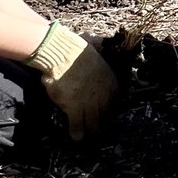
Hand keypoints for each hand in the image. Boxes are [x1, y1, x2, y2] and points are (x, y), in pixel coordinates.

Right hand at [27, 21, 120, 139]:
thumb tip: (100, 41)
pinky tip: (77, 137)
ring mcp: (89, 102)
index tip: (107, 109)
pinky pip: (77, 123)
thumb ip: (100, 49)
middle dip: (103, 120)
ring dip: (92, 128)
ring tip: (90, 134)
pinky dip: (77, 131)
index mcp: (109, 79)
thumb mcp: (95, 47)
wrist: (62, 53)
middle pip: (105, 112)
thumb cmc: (76, 48)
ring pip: (93, 120)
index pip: (115, 97)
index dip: (110, 105)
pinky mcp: (74, 107)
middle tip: (99, 126)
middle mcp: (103, 93)